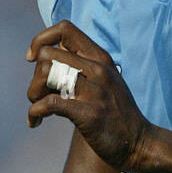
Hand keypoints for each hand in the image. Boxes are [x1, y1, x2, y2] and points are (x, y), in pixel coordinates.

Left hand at [26, 21, 150, 171]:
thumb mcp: (106, 80)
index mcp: (101, 58)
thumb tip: (47, 57)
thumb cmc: (116, 114)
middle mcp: (98, 69)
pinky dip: (33, 113)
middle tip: (39, 94)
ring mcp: (94, 91)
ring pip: (45, 73)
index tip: (34, 59)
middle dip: (34, 76)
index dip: (41, 40)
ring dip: (32, 93)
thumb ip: (83, 66)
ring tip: (37, 107)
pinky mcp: (88, 113)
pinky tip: (35, 122)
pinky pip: (47, 103)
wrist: (140, 143)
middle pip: (47, 54)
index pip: (64, 29)